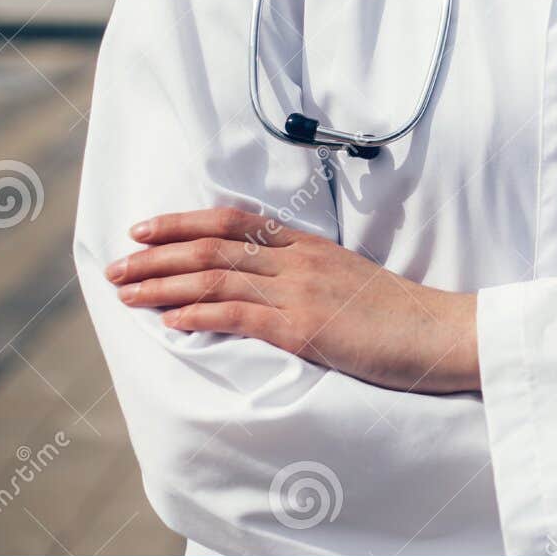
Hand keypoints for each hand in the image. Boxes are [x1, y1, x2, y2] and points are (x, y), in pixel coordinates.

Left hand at [106, 209, 478, 393]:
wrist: (440, 333)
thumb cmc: (400, 317)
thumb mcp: (350, 283)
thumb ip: (309, 278)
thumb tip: (267, 288)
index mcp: (310, 246)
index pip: (235, 221)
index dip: (183, 222)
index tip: (144, 230)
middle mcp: (300, 261)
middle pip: (214, 245)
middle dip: (156, 255)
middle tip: (116, 267)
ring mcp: (302, 291)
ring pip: (217, 277)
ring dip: (163, 285)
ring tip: (127, 294)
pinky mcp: (305, 327)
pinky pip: (240, 314)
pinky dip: (199, 314)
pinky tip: (171, 320)